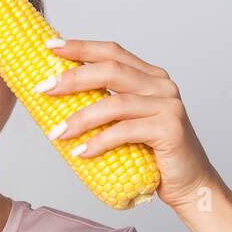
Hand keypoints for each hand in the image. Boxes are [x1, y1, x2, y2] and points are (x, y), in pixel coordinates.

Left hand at [41, 39, 219, 211]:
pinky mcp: (170, 128)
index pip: (112, 53)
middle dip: (73, 78)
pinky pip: (126, 131)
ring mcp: (168, 105)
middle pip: (111, 71)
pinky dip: (99, 142)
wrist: (188, 185)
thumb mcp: (123, 125)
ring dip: (81, 118)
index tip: (50, 46)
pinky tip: (81, 153)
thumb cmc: (151, 157)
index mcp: (150, 77)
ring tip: (56, 134)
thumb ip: (103, 108)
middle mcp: (162, 85)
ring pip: (116, 103)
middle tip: (44, 88)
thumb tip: (55, 101)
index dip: (81, 47)